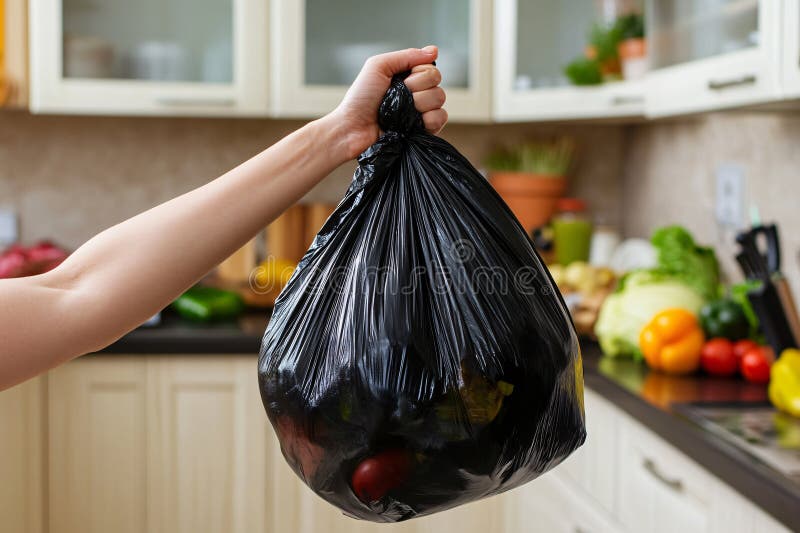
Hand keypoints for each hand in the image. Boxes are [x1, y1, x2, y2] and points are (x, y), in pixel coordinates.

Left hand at [327, 46, 448, 159]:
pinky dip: (429, 119)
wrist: (353, 128)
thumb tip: (434, 50)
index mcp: (408, 77)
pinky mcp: (423, 130)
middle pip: (438, 82)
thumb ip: (406, 56)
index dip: (419, 73)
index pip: (431, 68)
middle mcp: (417, 93)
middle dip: (418, 88)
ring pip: (440, 99)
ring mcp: (421, 112)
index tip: (402, 80)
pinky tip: (413, 123)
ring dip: (420, 103)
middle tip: (399, 95)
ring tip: (401, 112)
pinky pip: (441, 119)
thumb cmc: (360, 98)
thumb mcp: (378, 66)